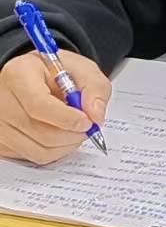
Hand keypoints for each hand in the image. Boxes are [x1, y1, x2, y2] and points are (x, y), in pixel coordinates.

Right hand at [0, 48, 111, 164]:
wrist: (37, 79)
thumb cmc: (56, 73)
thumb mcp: (82, 69)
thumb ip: (95, 88)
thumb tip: (96, 116)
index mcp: (19, 75)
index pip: (38, 104)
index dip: (66, 118)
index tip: (87, 122)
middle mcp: (3, 100)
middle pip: (40, 132)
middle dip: (72, 134)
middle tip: (88, 126)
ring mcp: (1, 125)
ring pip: (40, 150)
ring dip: (67, 145)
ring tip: (75, 129)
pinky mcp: (4, 143)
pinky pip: (35, 157)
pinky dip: (55, 151)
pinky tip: (61, 135)